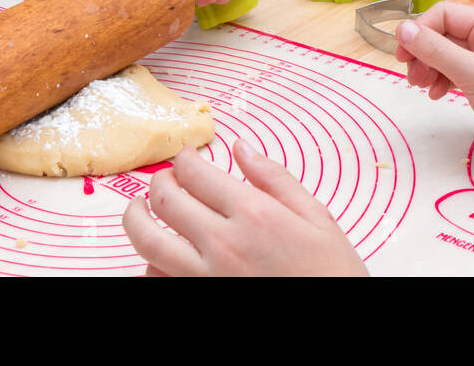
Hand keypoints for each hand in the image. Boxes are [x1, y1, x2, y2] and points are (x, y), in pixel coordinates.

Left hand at [122, 141, 367, 276]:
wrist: (337, 325)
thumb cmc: (332, 274)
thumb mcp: (318, 219)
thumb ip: (276, 179)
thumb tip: (242, 148)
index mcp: (254, 214)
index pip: (196, 172)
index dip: (185, 158)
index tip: (188, 157)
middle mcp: (224, 244)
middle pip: (165, 200)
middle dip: (159, 181)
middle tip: (166, 178)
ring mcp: (207, 277)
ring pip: (147, 242)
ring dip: (135, 219)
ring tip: (140, 210)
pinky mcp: (201, 298)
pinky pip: (158, 279)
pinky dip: (150, 265)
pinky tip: (160, 255)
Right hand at [396, 3, 473, 170]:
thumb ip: (437, 51)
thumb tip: (403, 29)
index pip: (444, 15)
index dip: (420, 31)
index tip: (402, 56)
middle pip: (443, 34)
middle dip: (422, 52)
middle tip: (411, 77)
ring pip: (446, 53)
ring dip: (428, 67)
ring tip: (421, 87)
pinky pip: (454, 70)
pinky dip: (440, 79)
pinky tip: (436, 94)